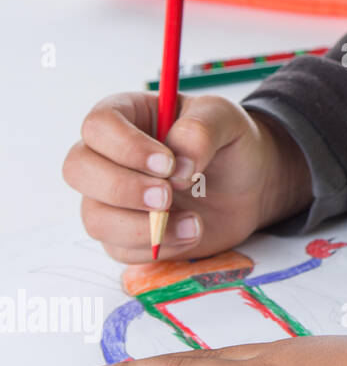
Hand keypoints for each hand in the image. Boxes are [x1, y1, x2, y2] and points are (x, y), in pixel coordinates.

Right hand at [62, 91, 311, 262]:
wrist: (250, 185)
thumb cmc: (229, 143)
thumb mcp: (225, 119)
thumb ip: (201, 130)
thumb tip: (177, 165)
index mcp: (127, 116)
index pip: (98, 126)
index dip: (126, 147)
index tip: (167, 164)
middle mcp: (108, 156)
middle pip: (78, 170)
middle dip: (123, 189)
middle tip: (168, 197)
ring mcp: (111, 198)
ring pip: (95, 217)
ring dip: (142, 227)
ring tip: (194, 222)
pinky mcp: (125, 234)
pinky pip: (120, 249)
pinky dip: (158, 247)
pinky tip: (191, 233)